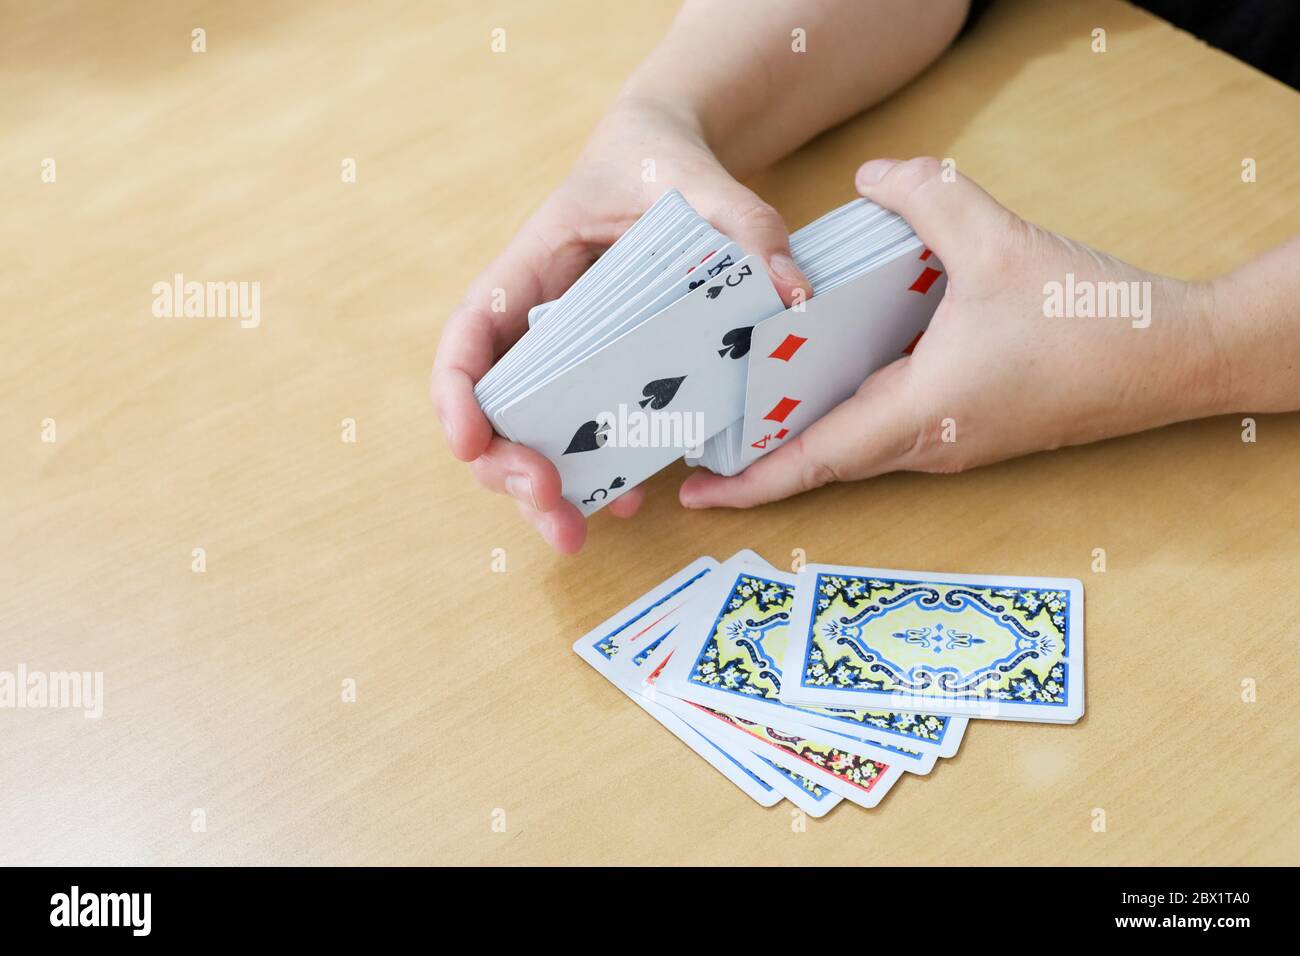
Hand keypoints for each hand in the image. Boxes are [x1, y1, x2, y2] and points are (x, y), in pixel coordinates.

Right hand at [432, 98, 808, 552]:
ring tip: (576, 534)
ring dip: (544, 491)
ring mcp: (564, 356)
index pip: (469, 334)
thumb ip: (742, 221)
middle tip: (551, 505)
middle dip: (507, 468)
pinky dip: (597, 472)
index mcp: (530, 271)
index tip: (469, 443)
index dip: (457, 394)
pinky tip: (629, 499)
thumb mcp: (695, 178)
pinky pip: (586, 431)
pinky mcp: (601, 374)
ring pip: (531, 435)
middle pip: (492, 409)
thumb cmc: (656, 162)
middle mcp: (534, 324)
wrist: (664, 162)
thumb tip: (790, 291)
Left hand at [679, 157, 1226, 508]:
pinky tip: (830, 380)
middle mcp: (929, 443)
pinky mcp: (971, 428)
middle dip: (761, 464)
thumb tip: (871, 176)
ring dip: (803, 441)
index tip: (697, 496)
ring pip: (858, 451)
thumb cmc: (1090, 320)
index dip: (751, 482)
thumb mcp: (998, 241)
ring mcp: (952, 443)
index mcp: (921, 414)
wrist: (1176, 357)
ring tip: (749, 416)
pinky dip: (847, 418)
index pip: (815, 461)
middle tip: (703, 446)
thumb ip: (927, 198)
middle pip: (825, 462)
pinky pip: (890, 433)